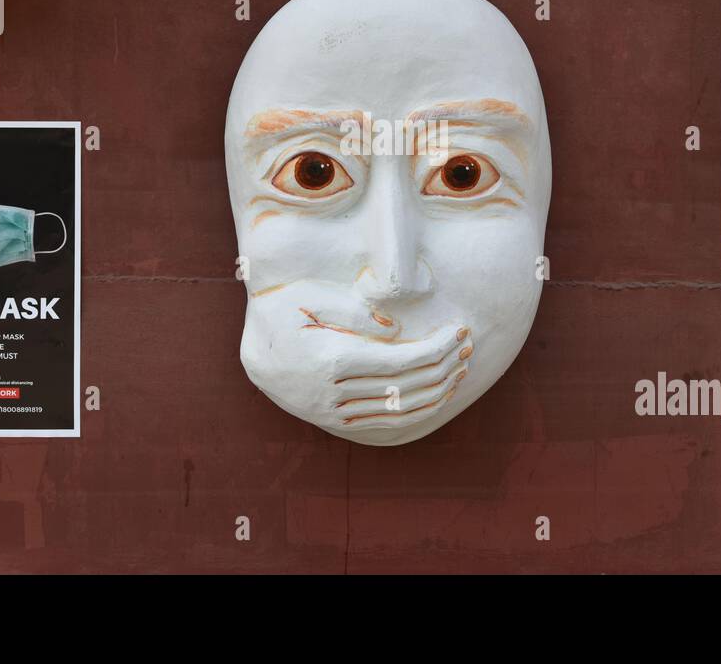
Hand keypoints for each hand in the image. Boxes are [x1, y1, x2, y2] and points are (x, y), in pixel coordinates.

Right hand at [240, 281, 471, 433]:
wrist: (252, 351)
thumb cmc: (284, 310)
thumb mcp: (312, 297)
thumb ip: (355, 312)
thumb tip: (397, 331)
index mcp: (330, 361)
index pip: (400, 363)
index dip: (435, 350)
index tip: (458, 333)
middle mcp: (333, 394)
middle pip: (405, 388)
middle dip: (443, 368)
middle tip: (468, 346)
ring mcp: (334, 413)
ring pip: (399, 412)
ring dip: (437, 393)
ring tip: (460, 370)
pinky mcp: (336, 422)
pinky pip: (385, 423)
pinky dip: (417, 411)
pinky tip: (437, 394)